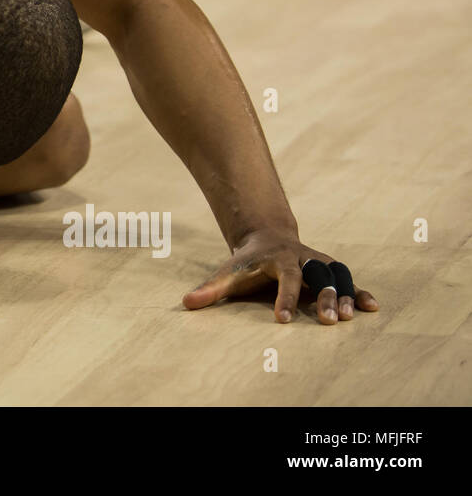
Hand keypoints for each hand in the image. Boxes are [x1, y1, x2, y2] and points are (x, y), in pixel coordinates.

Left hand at [182, 228, 379, 323]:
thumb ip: (210, 289)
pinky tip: (373, 307)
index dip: (285, 298)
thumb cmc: (245, 263)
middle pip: (317, 276)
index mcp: (278, 260)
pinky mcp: (329, 269)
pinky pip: (348, 279)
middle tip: (327, 322)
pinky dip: (360, 292)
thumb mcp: (227, 273)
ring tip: (350, 318)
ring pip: (337, 276)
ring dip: (346, 295)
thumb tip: (186, 303)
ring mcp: (318, 262)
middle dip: (323, 298)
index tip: (282, 319)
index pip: (284, 279)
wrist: (266, 236)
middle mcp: (302, 259)